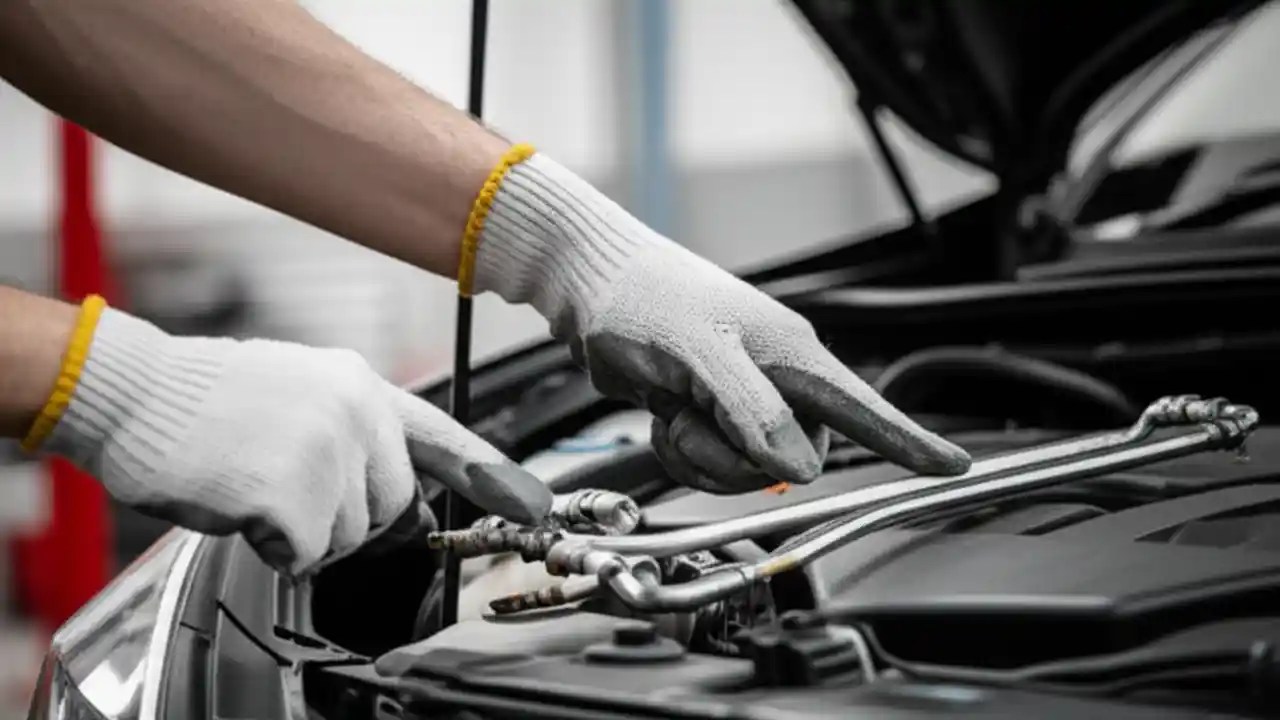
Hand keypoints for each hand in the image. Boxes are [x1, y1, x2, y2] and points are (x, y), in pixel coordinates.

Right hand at [39, 308, 550, 574]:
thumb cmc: (204, 397)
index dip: (491, 476)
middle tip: (287, 487)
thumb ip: (353, 428)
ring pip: (349, 534)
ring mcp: (328, 450)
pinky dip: (273, 545)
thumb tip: (389, 481)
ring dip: (305, 530)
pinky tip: (242, 504)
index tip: (531, 505)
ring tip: (255, 482)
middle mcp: (355, 412)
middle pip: (393, 505)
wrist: (133, 390)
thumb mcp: (298, 387)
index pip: (443, 435)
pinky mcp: (293, 490)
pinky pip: (305, 551)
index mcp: (358, 384)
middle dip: (348, 516)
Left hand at [474, 150, 970, 491]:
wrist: (591, 287)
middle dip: (739, 461)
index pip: (862, 407)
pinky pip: (714, 466)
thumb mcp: (697, 351)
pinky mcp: (711, 413)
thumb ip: (750, 407)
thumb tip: (797, 464)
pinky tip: (666, 418)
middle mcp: (778, 380)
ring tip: (676, 412)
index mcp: (792, 356)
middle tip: (695, 422)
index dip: (908, 442)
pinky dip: (685, 453)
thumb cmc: (645, 298)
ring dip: (704, 457)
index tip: (953, 467)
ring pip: (750, 472)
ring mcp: (743, 399)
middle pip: (795, 461)